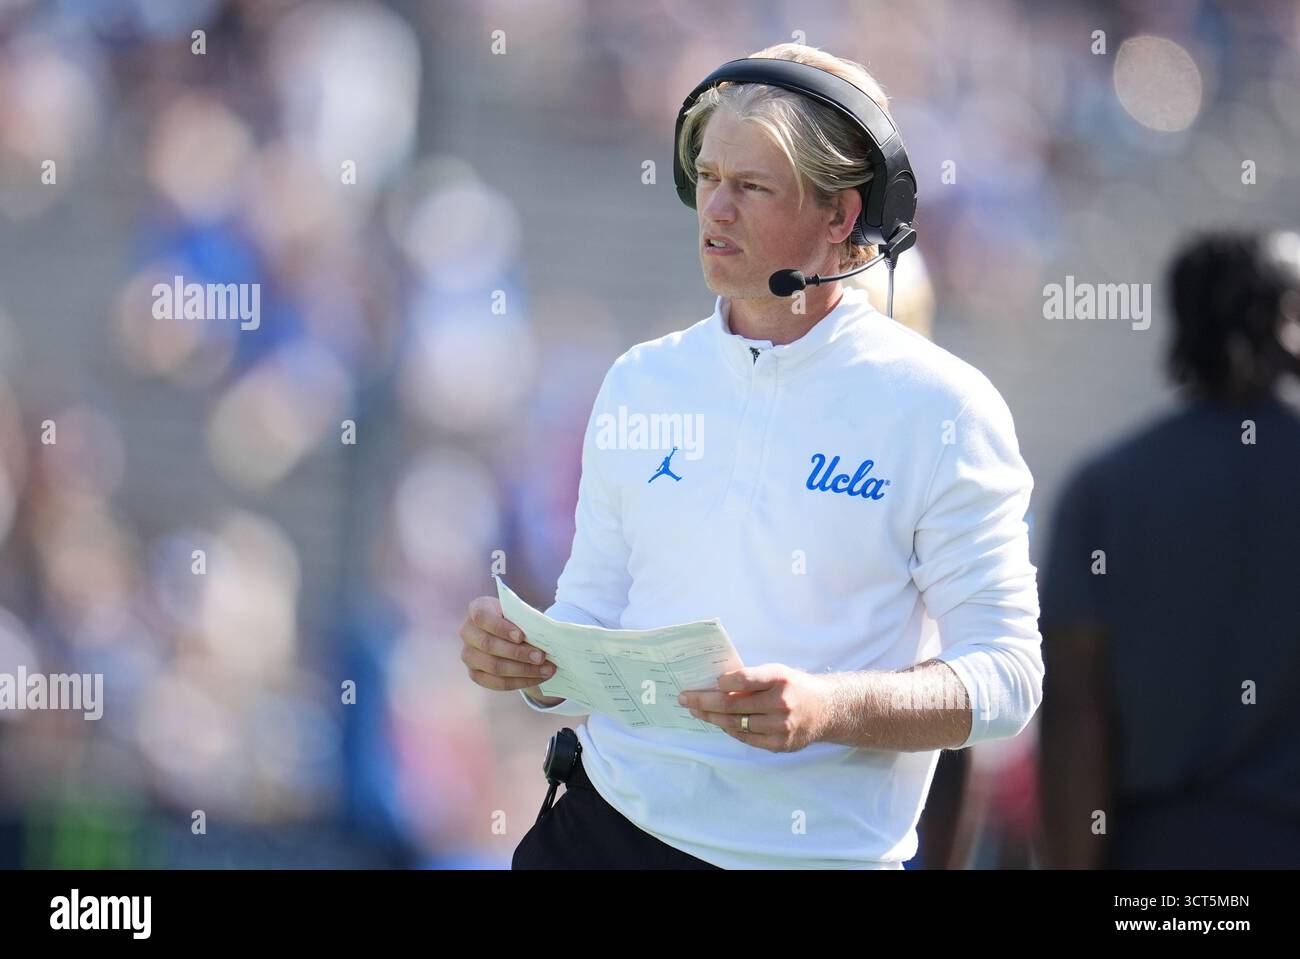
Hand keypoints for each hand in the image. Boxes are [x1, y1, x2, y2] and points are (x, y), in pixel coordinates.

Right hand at [459, 596, 555, 692]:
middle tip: (541, 657)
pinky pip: (497, 683)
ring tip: (546, 670)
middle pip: (488, 645)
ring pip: (494, 667)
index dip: (501, 628)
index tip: (521, 636)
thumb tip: (545, 636)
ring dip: (523, 670)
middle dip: (517, 653)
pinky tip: (538, 678)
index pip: (483, 618)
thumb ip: (526, 622)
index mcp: (477, 609)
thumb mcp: (519, 614)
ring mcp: (468, 655)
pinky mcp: (475, 674)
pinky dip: (520, 682)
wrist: (508, 634)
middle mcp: (467, 632)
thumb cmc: (516, 620)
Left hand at [678, 664, 829, 752]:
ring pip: (736, 724)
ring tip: (697, 711)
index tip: (709, 682)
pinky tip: (719, 722)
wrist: (826, 709)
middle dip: (704, 701)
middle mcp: (782, 702)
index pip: (746, 678)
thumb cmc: (794, 686)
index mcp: (780, 678)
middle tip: (685, 698)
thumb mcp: (777, 672)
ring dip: (712, 717)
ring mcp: (782, 726)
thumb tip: (714, 684)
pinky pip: (747, 738)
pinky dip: (730, 729)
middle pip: (733, 704)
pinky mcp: (781, 744)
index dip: (724, 681)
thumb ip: (751, 678)